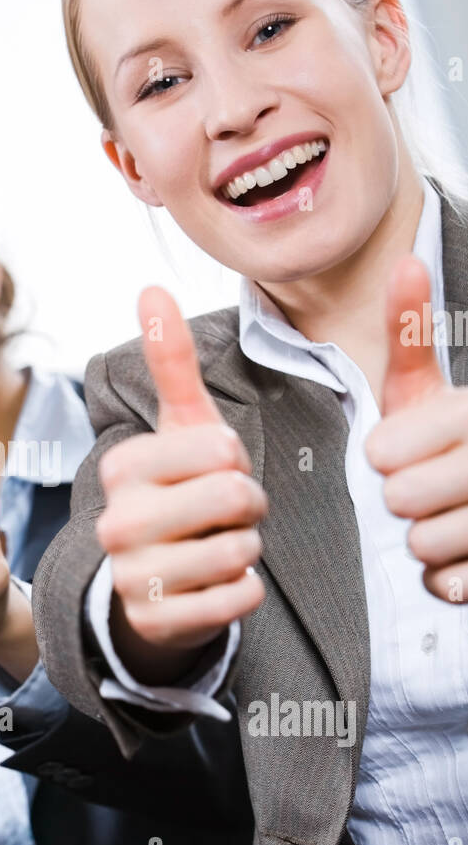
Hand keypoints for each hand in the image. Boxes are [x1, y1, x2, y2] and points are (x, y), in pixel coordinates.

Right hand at [96, 286, 266, 682]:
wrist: (151, 584)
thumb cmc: (177, 494)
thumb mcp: (178, 430)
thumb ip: (171, 363)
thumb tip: (151, 287)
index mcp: (120, 468)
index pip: (223, 450)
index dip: (236, 461)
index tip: (214, 471)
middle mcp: (115, 523)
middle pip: (234, 499)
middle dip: (249, 506)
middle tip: (228, 513)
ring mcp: (132, 577)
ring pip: (240, 552)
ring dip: (247, 549)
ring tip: (218, 546)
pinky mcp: (157, 624)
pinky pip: (241, 598)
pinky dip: (246, 590)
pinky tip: (219, 583)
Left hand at [365, 254, 467, 602]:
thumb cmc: (448, 444)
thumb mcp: (425, 389)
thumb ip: (412, 332)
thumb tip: (406, 261)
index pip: (386, 450)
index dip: (384, 455)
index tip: (400, 451)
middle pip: (403, 497)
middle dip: (402, 498)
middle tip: (422, 488)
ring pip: (426, 543)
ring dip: (425, 540)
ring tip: (446, 517)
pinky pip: (450, 583)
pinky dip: (447, 578)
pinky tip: (461, 556)